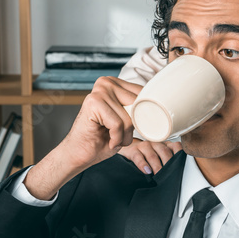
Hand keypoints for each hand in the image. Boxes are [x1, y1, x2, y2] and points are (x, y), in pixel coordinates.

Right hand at [25, 77, 140, 199]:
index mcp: (115, 83)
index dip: (145, 115)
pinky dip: (116, 138)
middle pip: (138, 106)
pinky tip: (107, 140)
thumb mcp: (126, 121)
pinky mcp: (93, 103)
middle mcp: (106, 82)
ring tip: (113, 139)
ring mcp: (99, 91)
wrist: (78, 154)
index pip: (143, 94)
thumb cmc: (102, 140)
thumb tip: (160, 106)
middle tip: (120, 136)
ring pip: (129, 118)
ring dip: (124, 136)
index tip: (138, 128)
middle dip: (133, 128)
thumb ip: (137, 109)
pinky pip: (118, 125)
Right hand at [118, 139, 182, 174]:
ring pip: (153, 156)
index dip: (178, 155)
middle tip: (169, 176)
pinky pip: (139, 157)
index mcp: (164, 145)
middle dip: (168, 165)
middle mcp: (155, 144)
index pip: (175, 146)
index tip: (180, 167)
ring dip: (156, 167)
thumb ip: (168, 162)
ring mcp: (144, 146)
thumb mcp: (159, 159)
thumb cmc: (147, 158)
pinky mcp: (133, 151)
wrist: (129, 152)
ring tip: (158, 176)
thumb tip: (178, 174)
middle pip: (164, 152)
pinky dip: (143, 165)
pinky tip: (147, 171)